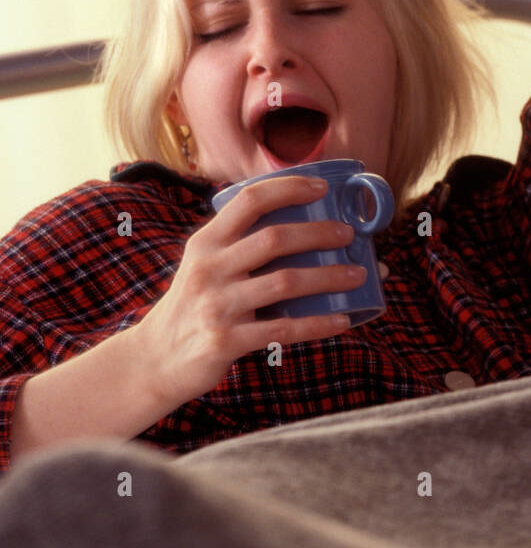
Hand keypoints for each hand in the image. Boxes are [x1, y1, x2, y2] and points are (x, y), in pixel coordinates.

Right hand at [135, 176, 366, 410]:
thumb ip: (241, 247)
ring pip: (285, 282)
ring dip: (329, 277)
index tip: (323, 188)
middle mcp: (209, 268)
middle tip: (348, 235)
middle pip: (274, 239)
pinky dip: (318, 324)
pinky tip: (343, 319)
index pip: (250, 200)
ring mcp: (216, 305)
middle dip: (319, 233)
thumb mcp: (205, 266)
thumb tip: (309, 235)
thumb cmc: (194, 306)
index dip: (289, 188)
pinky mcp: (225, 341)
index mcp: (206, 242)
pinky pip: (283, 329)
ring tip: (358, 274)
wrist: (156, 360)